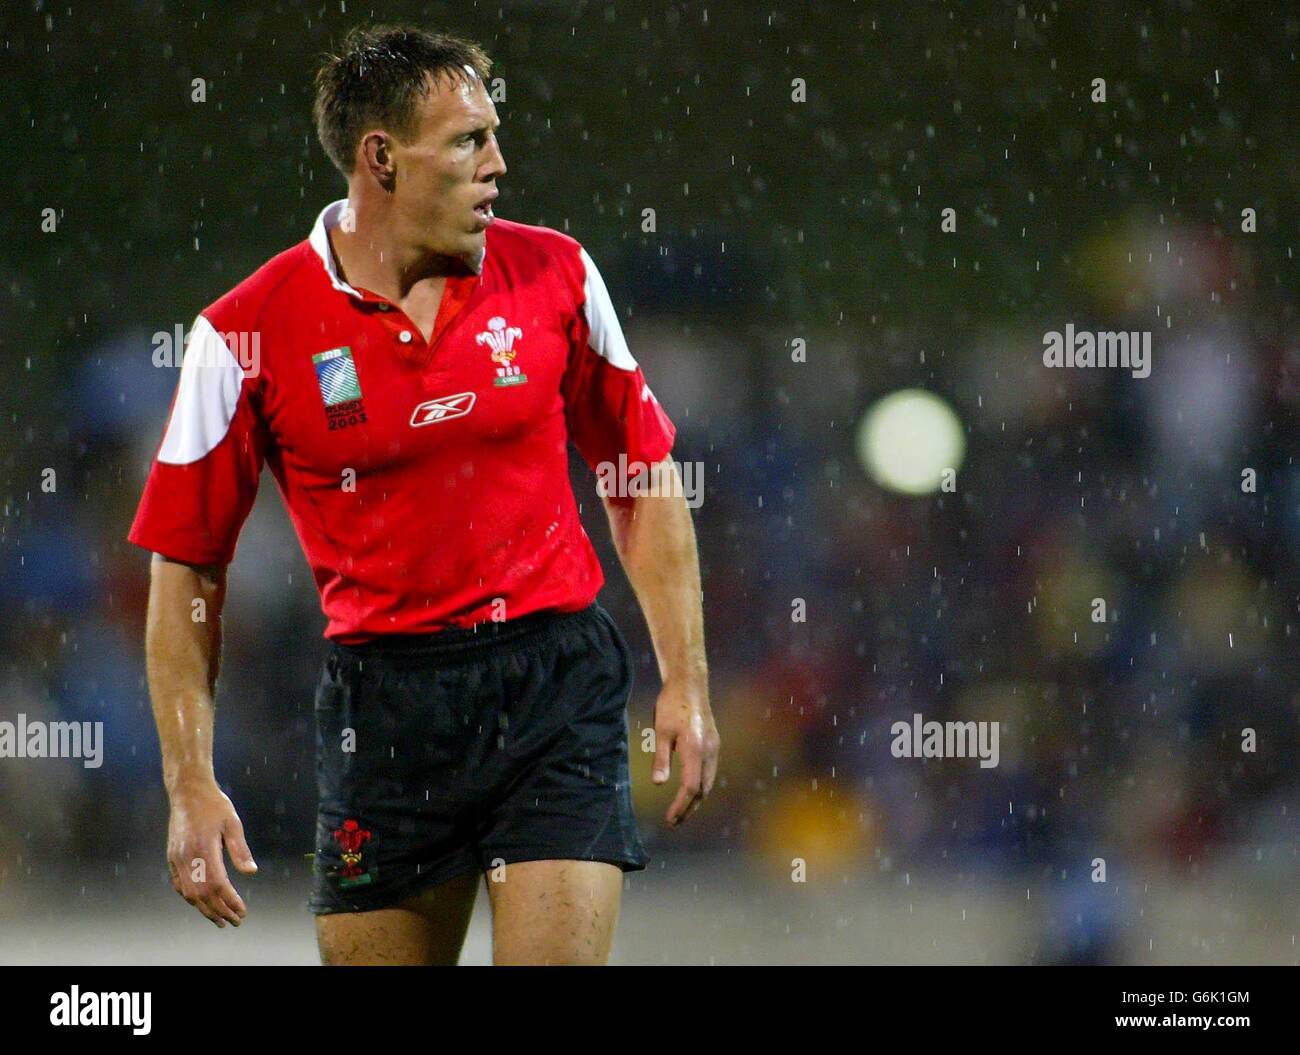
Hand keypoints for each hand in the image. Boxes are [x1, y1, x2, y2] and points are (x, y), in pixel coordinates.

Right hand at [166, 778, 257, 926]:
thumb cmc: (214, 805)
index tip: (242, 911)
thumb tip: (250, 872)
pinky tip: (201, 903)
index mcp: (204, 849)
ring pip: (188, 893)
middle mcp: (187, 857)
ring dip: (204, 909)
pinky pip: (179, 884)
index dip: (230, 901)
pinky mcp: (171, 857)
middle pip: (202, 894)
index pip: (218, 884)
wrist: (188, 791)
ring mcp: (176, 858)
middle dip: (219, 911)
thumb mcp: (233, 823)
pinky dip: (190, 898)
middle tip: (234, 921)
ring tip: (219, 919)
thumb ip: (240, 849)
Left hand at [651, 684, 719, 826]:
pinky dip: (701, 786)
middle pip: (703, 790)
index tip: (669, 819)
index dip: (680, 806)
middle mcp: (709, 752)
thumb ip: (661, 758)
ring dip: (696, 800)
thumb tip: (659, 783)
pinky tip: (691, 789)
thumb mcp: (661, 731)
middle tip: (674, 822)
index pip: (690, 788)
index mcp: (695, 749)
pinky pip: (710, 772)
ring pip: (709, 782)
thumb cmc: (671, 705)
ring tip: (682, 811)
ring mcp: (714, 748)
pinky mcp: (714, 744)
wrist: (690, 684)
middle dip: (689, 808)